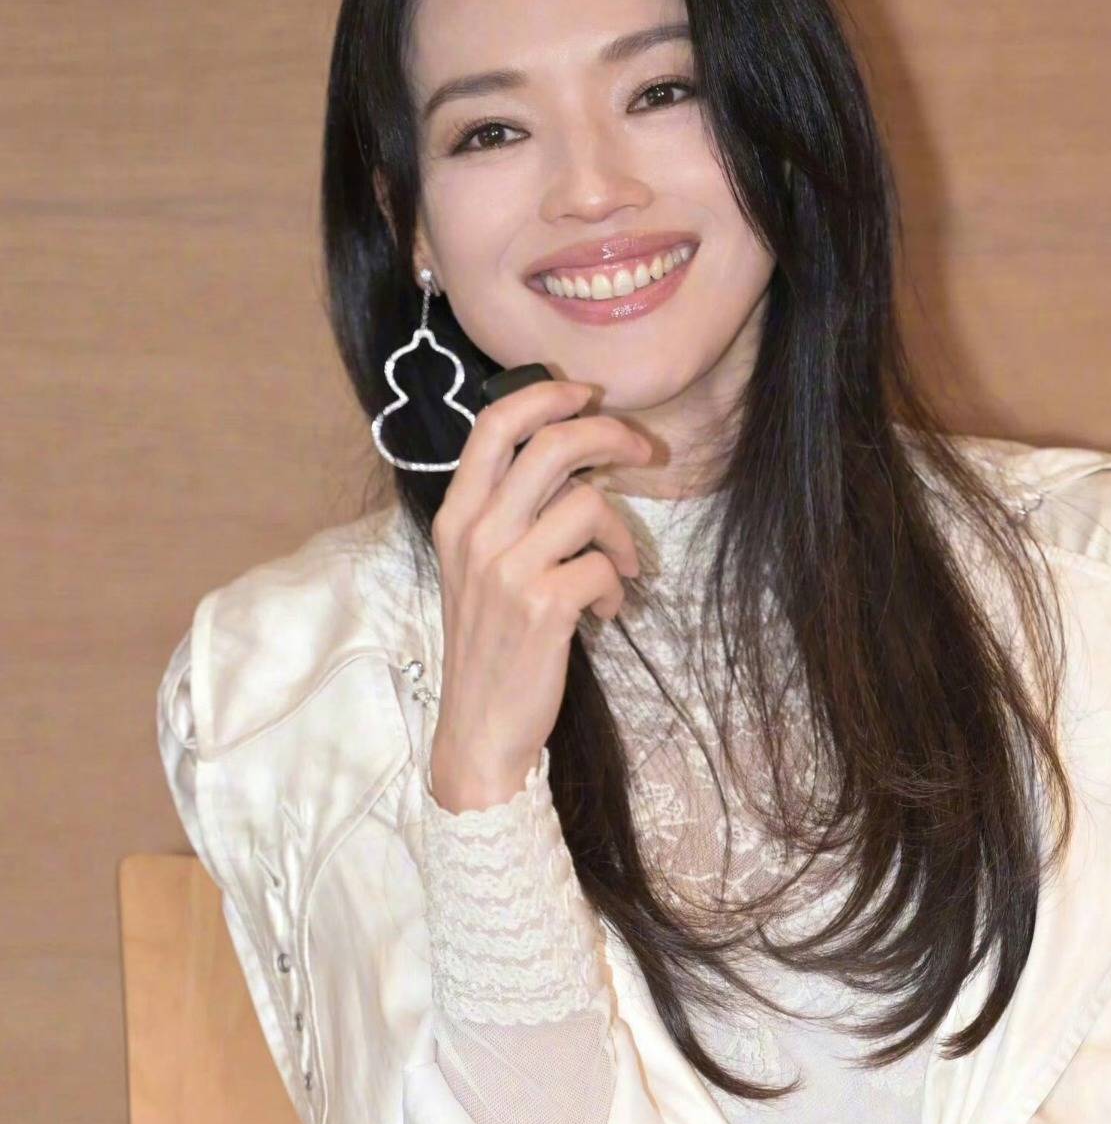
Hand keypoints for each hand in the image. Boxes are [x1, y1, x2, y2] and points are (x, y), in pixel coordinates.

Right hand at [428, 376, 653, 811]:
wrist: (480, 728)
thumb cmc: (490, 646)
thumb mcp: (478, 571)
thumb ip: (510, 516)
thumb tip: (575, 466)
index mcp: (456, 517)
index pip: (493, 426)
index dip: (546, 396)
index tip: (585, 395)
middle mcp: (476, 535)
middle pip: (552, 445)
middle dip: (610, 434)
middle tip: (642, 450)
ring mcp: (507, 570)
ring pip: (588, 503)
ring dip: (621, 533)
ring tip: (621, 568)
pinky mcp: (543, 606)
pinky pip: (604, 566)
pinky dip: (617, 588)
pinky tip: (604, 615)